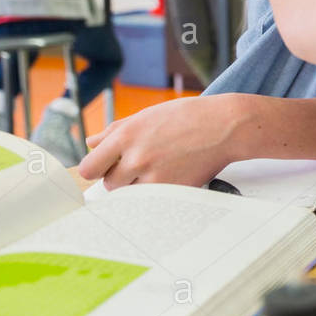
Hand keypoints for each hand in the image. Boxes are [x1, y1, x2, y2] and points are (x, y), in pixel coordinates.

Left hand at [77, 95, 243, 188]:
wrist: (225, 126)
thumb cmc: (188, 117)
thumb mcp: (147, 115)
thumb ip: (115, 131)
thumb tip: (91, 143)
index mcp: (125, 137)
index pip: (90, 168)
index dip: (96, 169)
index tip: (104, 168)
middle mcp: (136, 158)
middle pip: (109, 184)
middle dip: (121, 177)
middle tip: (140, 166)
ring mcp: (154, 176)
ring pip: (130, 194)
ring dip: (138, 186)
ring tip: (159, 169)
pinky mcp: (172, 190)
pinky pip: (152, 199)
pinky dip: (158, 192)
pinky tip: (172, 174)